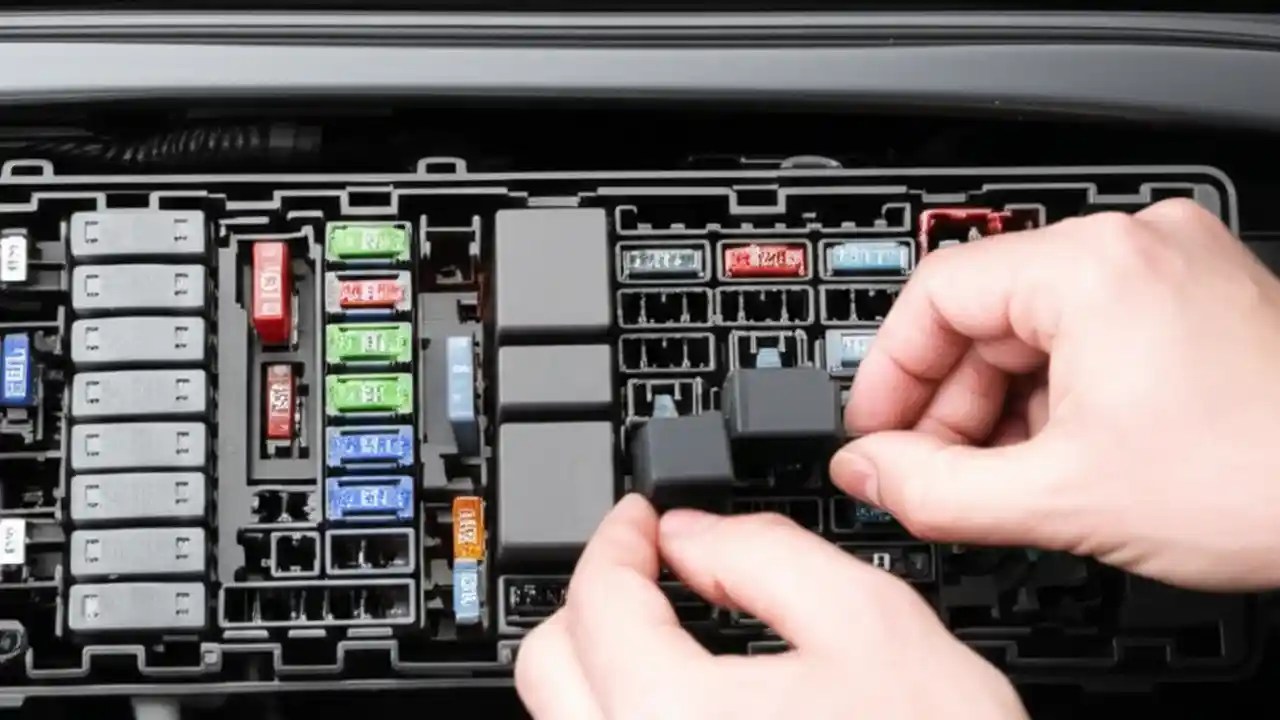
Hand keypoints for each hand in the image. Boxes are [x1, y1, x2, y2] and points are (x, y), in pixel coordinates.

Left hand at [515, 494, 1026, 719]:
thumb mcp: (871, 626)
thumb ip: (764, 557)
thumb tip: (693, 535)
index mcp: (668, 719)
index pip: (594, 600)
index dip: (617, 537)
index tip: (640, 521)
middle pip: (550, 669)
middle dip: (594, 604)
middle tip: (648, 573)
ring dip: (605, 667)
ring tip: (675, 640)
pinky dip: (629, 719)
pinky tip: (696, 710)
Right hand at [832, 198, 1279, 590]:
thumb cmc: (1268, 480)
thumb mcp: (1065, 498)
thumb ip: (937, 490)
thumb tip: (868, 475)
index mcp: (1092, 265)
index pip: (936, 294)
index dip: (889, 374)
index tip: (874, 432)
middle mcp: (1134, 243)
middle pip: (987, 312)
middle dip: (948, 402)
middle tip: (928, 472)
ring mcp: (1173, 265)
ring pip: (1039, 328)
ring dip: (1001, 406)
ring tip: (997, 478)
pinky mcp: (1200, 298)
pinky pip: (1092, 335)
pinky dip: (1058, 395)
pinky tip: (1054, 456)